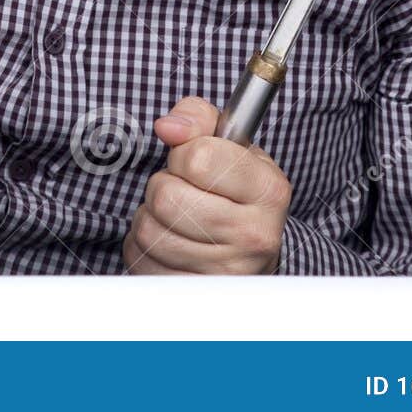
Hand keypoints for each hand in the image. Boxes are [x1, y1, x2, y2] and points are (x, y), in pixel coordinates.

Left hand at [121, 95, 291, 274]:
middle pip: (167, 196)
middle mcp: (255, 235)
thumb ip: (196, 117)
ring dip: (150, 218)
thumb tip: (168, 128)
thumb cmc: (232, 190)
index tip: (194, 163)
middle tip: (183, 192)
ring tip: (176, 218)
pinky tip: (170, 244)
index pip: (198, 158)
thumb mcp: (226, 143)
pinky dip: (144, 249)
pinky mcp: (197, 295)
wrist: (250, 251)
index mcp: (268, 190)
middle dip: (162, 187)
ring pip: (150, 231)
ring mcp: (228, 272)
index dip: (183, 154)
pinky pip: (143, 262)